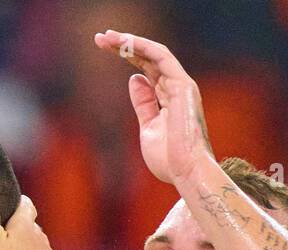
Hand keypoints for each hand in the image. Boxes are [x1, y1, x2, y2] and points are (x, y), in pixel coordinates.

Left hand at [93, 29, 209, 183]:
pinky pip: (162, 57)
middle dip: (124, 46)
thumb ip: (143, 104)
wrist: (186, 173)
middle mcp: (177, 88)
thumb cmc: (170, 160)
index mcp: (169, 98)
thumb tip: (135, 78)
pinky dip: (143, 46)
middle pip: (149, 58)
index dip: (128, 56)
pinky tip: (125, 42)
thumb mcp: (148, 128)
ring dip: (130, 42)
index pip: (148, 69)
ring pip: (154, 53)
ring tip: (107, 37)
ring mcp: (181, 86)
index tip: (104, 48)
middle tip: (100, 37)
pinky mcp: (183, 86)